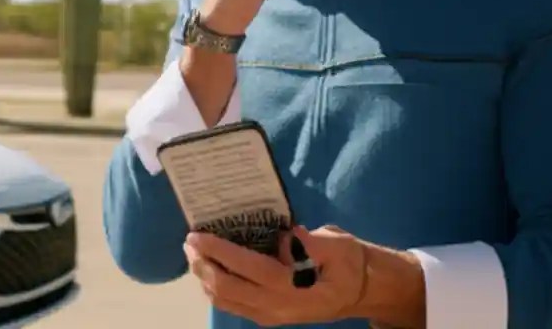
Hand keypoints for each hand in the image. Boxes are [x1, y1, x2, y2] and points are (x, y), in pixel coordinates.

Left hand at [184, 225, 367, 326]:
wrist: (362, 291)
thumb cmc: (350, 263)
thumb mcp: (338, 245)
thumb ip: (310, 241)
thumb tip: (282, 235)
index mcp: (294, 288)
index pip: (247, 269)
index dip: (219, 252)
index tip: (197, 235)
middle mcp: (276, 307)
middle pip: (227, 290)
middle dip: (202, 266)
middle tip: (189, 242)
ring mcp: (270, 316)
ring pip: (225, 302)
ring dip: (204, 278)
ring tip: (194, 254)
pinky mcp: (267, 316)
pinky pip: (232, 305)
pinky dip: (215, 288)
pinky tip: (209, 270)